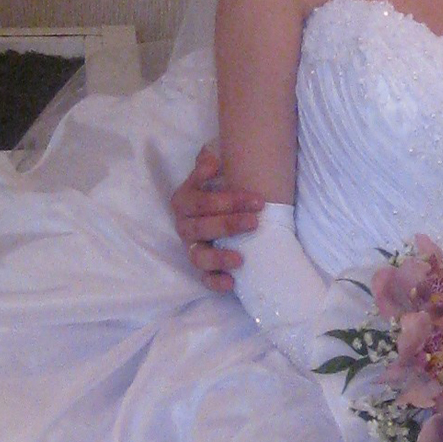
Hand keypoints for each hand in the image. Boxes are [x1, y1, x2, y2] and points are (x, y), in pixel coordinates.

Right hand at [172, 144, 262, 290]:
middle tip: (256, 222)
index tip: (259, 201)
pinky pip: (203, 278)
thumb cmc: (220, 185)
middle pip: (202, 228)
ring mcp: (191, 248)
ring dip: (218, 258)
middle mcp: (183, 226)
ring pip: (198, 256)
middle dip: (229, 225)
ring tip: (240, 259)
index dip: (230, 202)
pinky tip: (231, 283)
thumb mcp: (213, 169)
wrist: (222, 204)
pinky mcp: (201, 267)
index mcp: (183, 201)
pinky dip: (215, 282)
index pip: (202, 202)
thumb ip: (208, 162)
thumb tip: (211, 158)